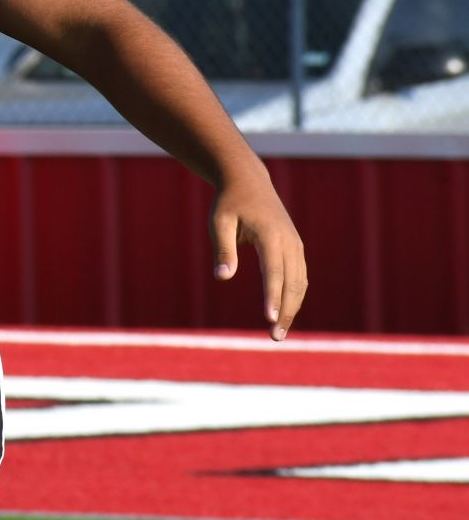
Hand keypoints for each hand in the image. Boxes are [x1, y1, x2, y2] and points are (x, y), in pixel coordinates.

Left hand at [210, 172, 307, 339]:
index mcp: (271, 235)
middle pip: (293, 283)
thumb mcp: (219, 223)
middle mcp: (289, 242)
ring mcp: (295, 245)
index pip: (274, 272)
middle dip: (285, 311)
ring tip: (277, 332)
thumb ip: (223, 250)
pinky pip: (299, 277)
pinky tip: (283, 313)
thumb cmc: (229, 203)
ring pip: (300, 283)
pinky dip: (294, 296)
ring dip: (292, 308)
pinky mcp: (295, 248)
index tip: (268, 318)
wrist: (248, 182)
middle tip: (274, 337)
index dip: (272, 296)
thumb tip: (222, 278)